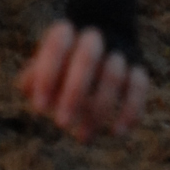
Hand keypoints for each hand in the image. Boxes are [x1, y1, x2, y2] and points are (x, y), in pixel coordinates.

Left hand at [17, 21, 149, 142]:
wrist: (100, 36)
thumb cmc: (61, 61)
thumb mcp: (43, 64)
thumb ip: (33, 76)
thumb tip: (29, 90)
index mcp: (67, 31)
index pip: (58, 44)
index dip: (48, 75)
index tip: (39, 109)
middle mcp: (94, 37)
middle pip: (88, 56)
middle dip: (75, 92)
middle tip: (61, 125)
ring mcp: (119, 50)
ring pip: (114, 75)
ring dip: (99, 110)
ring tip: (82, 138)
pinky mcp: (138, 67)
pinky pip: (140, 86)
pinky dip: (131, 110)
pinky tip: (116, 132)